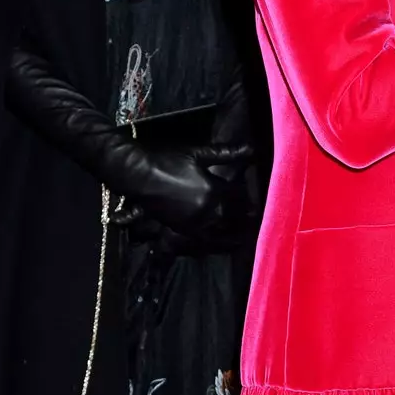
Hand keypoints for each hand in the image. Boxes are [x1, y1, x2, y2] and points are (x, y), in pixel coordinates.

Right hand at [116, 142, 254, 251]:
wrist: (137, 174)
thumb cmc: (167, 160)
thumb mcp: (198, 153)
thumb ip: (226, 153)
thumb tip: (251, 148)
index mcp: (213, 190)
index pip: (239, 196)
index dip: (249, 196)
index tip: (256, 199)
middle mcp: (207, 211)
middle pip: (234, 218)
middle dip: (245, 218)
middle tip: (255, 219)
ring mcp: (194, 223)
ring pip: (222, 233)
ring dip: (234, 235)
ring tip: (244, 238)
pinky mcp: (181, 230)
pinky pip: (204, 242)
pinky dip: (216, 245)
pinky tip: (221, 245)